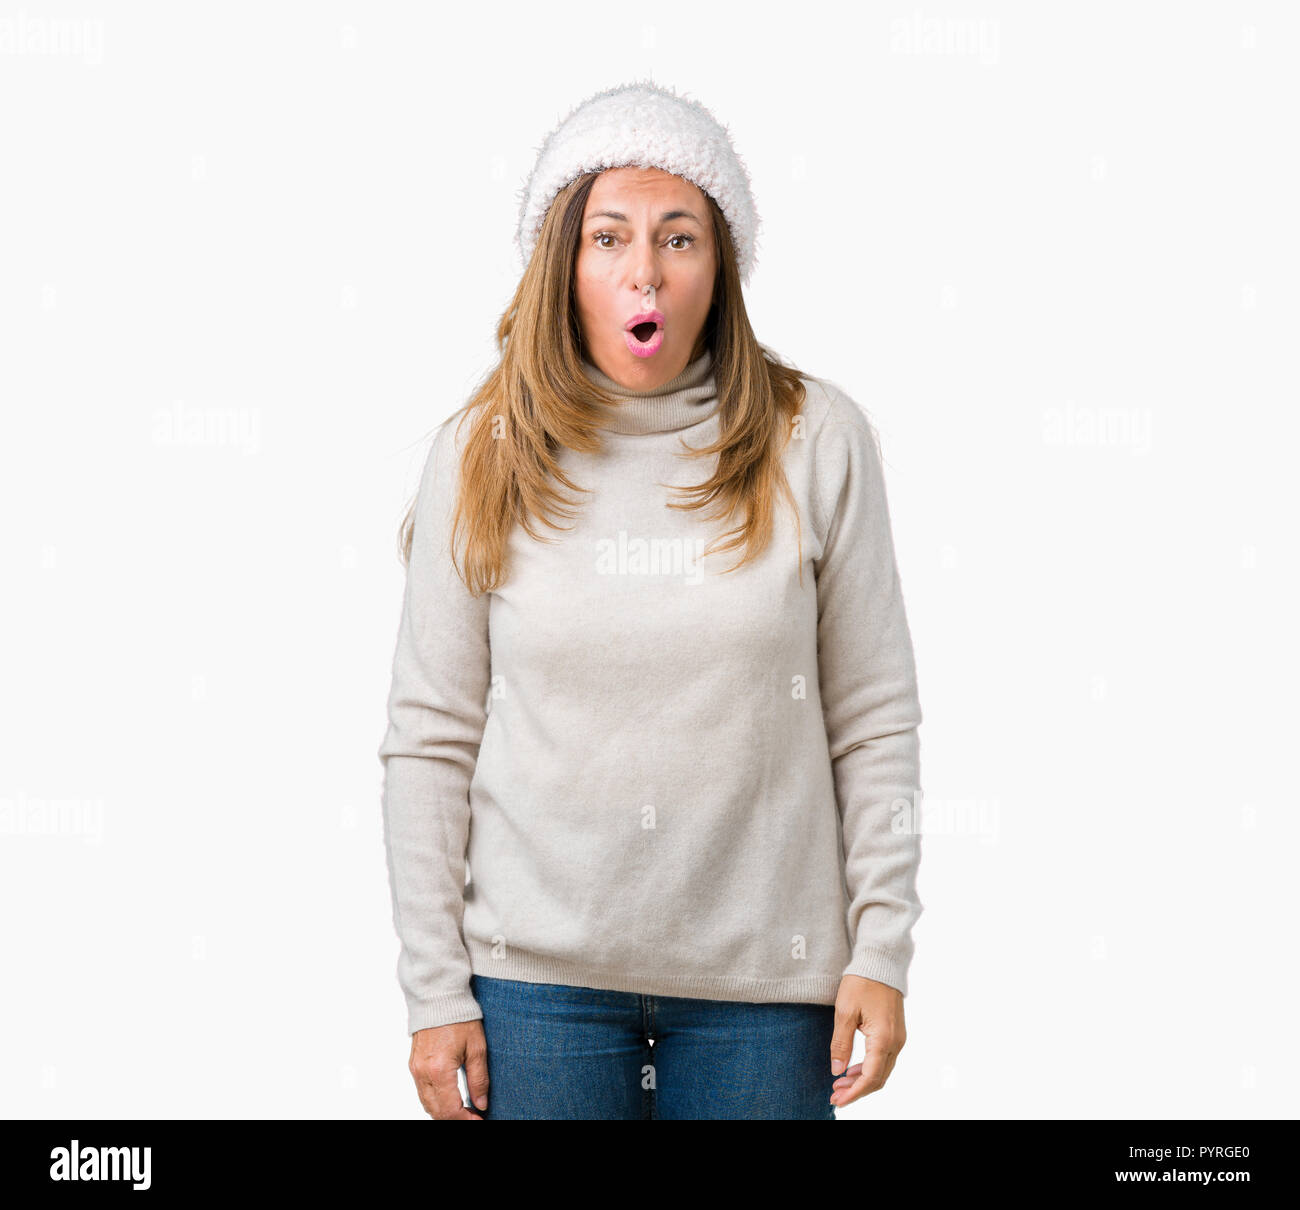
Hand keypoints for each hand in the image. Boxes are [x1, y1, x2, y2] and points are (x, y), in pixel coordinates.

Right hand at [409, 1020, 489, 1118]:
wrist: (438, 997)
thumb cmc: (460, 1018)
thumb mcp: (477, 1048)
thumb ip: (479, 1079)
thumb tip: (481, 1104)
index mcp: (439, 1070)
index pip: (450, 1110)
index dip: (466, 1120)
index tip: (479, 1120)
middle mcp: (423, 1073)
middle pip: (436, 1112)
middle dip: (455, 1119)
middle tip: (473, 1117)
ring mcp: (415, 1069)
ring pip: (427, 1105)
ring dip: (444, 1113)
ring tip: (464, 1110)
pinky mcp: (413, 1064)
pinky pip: (422, 1092)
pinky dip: (435, 1101)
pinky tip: (450, 1098)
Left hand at [828, 974, 906, 1106]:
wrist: (880, 962)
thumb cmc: (861, 982)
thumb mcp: (844, 1012)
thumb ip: (841, 1044)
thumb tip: (837, 1071)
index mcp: (883, 1038)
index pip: (870, 1077)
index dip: (854, 1093)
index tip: (837, 1101)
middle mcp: (896, 1042)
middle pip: (878, 1079)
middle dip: (857, 1090)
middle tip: (834, 1095)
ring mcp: (898, 1038)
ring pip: (882, 1070)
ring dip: (862, 1081)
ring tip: (839, 1084)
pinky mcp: (896, 1033)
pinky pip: (884, 1059)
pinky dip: (869, 1069)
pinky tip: (852, 1069)